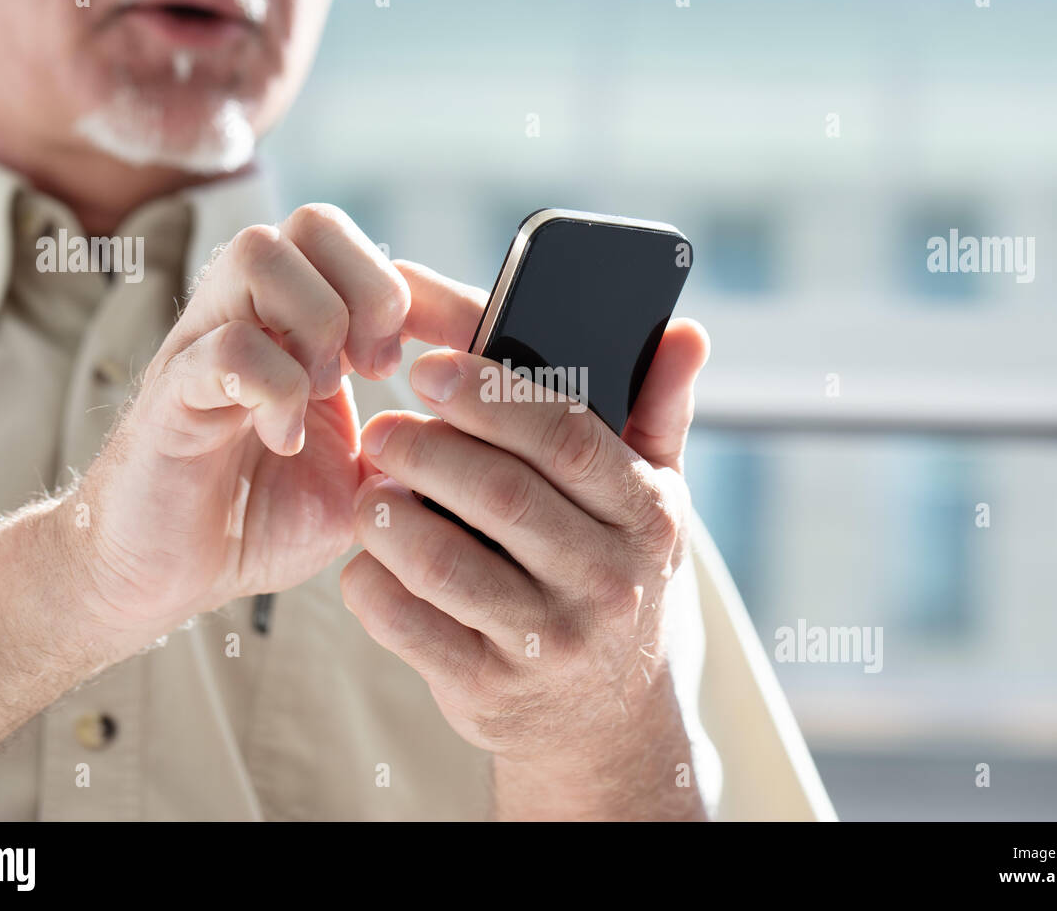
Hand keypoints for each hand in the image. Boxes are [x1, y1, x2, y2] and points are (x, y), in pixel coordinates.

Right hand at [72, 204, 417, 649]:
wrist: (165, 575)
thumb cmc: (260, 518)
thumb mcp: (361, 475)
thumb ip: (412, 439)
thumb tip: (480, 416)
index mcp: (296, 324)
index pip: (355, 243)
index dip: (411, 288)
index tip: (431, 362)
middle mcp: (248, 315)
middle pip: (313, 222)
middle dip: (367, 291)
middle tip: (374, 370)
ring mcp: (204, 345)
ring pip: (260, 254)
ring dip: (315, 324)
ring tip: (322, 393)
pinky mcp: (170, 394)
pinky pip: (223, 345)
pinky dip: (272, 390)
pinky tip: (283, 439)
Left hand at [341, 283, 711, 819]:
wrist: (609, 724)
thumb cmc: (620, 579)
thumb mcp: (656, 501)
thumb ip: (660, 412)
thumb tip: (687, 331)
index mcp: (647, 519)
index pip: (569, 439)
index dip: (491, 397)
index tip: (429, 367)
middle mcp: (607, 584)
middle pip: (499, 495)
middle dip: (424, 449)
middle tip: (383, 429)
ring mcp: (547, 645)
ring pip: (441, 563)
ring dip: (386, 515)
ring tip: (369, 490)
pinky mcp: (487, 690)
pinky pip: (405, 624)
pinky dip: (369, 581)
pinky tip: (369, 555)